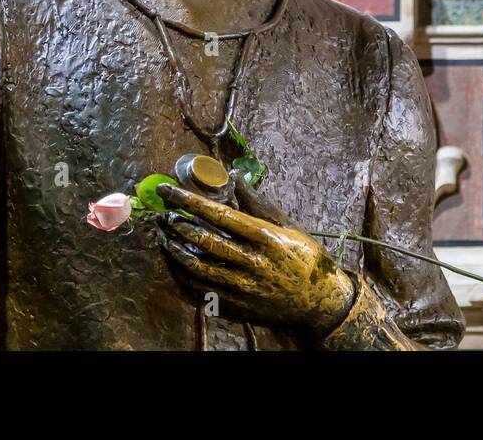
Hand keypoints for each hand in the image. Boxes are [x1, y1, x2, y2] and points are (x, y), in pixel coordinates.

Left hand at [156, 183, 355, 338]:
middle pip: (204, 240)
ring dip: (174, 249)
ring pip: (197, 267)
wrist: (320, 302)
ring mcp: (242, 287)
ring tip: (163, 235)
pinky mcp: (237, 306)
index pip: (219, 215)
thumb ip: (256, 203)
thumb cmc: (305, 258)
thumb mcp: (286, 225)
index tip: (170, 191)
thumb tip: (234, 177)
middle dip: (177, 224)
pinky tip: (176, 261)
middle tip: (162, 213)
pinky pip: (200, 289)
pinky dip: (183, 274)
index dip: (190, 201)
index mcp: (266, 237)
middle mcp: (252, 263)